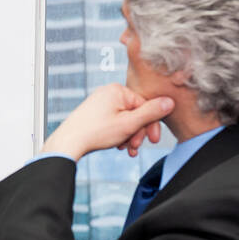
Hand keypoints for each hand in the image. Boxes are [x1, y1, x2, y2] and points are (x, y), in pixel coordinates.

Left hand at [41, 84, 174, 161]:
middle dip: (138, 132)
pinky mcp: (95, 112)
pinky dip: (119, 133)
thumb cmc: (95, 132)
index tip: (154, 140)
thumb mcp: (129, 124)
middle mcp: (109, 92)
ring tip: (125, 148)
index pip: (145, 105)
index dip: (151, 124)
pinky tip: (117, 145)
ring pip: (125, 119)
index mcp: (118, 90)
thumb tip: (169, 101)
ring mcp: (101, 102)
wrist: (69, 142)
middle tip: (134, 147)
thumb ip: (151, 113)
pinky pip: (114, 121)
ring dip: (129, 135)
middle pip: (135, 113)